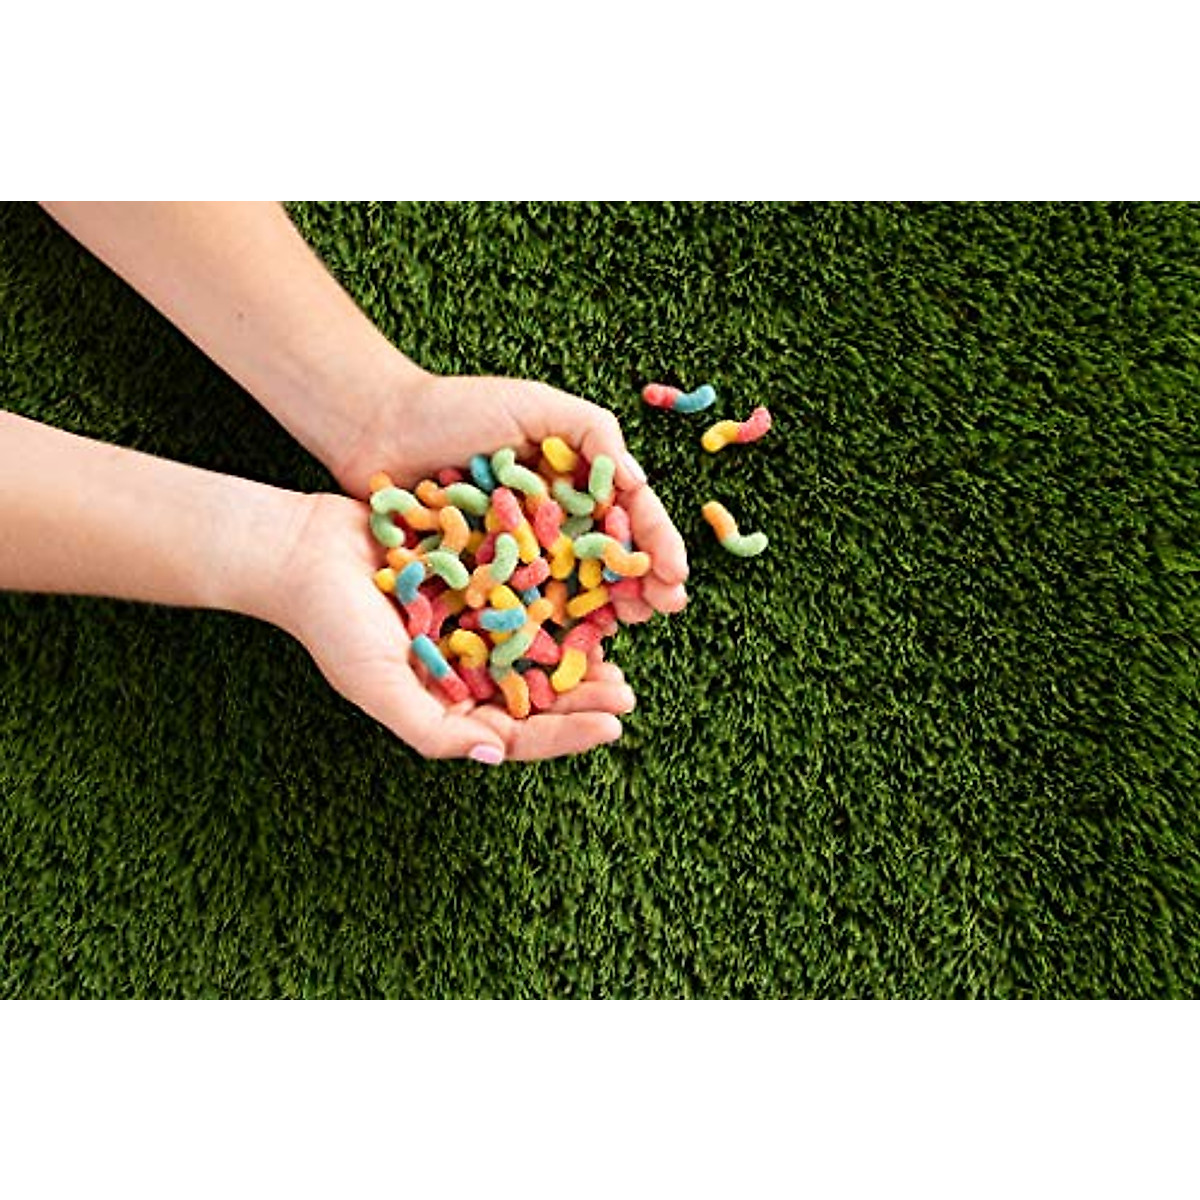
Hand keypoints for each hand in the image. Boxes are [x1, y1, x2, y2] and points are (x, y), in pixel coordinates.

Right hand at [272, 492, 638, 761]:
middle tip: (627, 693)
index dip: (565, 735)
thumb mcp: (377, 686)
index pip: (516, 734)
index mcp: (447, 704)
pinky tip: (590, 590)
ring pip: (540, 644)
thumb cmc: (331, 625)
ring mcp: (474, 623)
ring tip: (618, 646)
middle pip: (537, 693)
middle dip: (583, 696)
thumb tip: (495, 755)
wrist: (303, 550)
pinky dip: (557, 594)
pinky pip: (526, 590)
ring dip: (579, 649)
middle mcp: (467, 669)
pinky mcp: (477, 576)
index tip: (612, 727)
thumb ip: (432, 728)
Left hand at [336, 372, 689, 622]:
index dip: (658, 544)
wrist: (377, 428)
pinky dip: (548, 626)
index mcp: (577, 482)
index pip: (631, 516)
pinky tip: (570, 642)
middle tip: (663, 608)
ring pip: (574, 589)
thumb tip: (637, 482)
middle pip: (611, 559)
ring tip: (625, 628)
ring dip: (605, 612)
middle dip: (643, 585)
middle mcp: (555, 523)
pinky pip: (522, 606)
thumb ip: (593, 432)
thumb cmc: (456, 408)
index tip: (675, 573)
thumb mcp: (536, 405)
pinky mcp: (483, 578)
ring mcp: (520, 554)